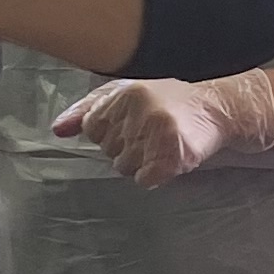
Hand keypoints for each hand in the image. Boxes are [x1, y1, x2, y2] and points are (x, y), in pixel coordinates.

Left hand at [51, 70, 273, 187]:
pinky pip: (144, 180)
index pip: (92, 128)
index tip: (132, 124)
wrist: (215, 110)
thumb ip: (88, 109)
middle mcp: (139, 111)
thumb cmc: (168, 102)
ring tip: (160, 144)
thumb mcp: (126, 94)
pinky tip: (168, 158)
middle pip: (108, 151)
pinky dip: (155, 175)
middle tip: (151, 133)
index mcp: (124, 93)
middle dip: (128, 148)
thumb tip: (57, 130)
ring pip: (124, 167)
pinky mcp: (171, 156)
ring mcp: (156, 134)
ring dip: (142, 162)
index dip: (111, 132)